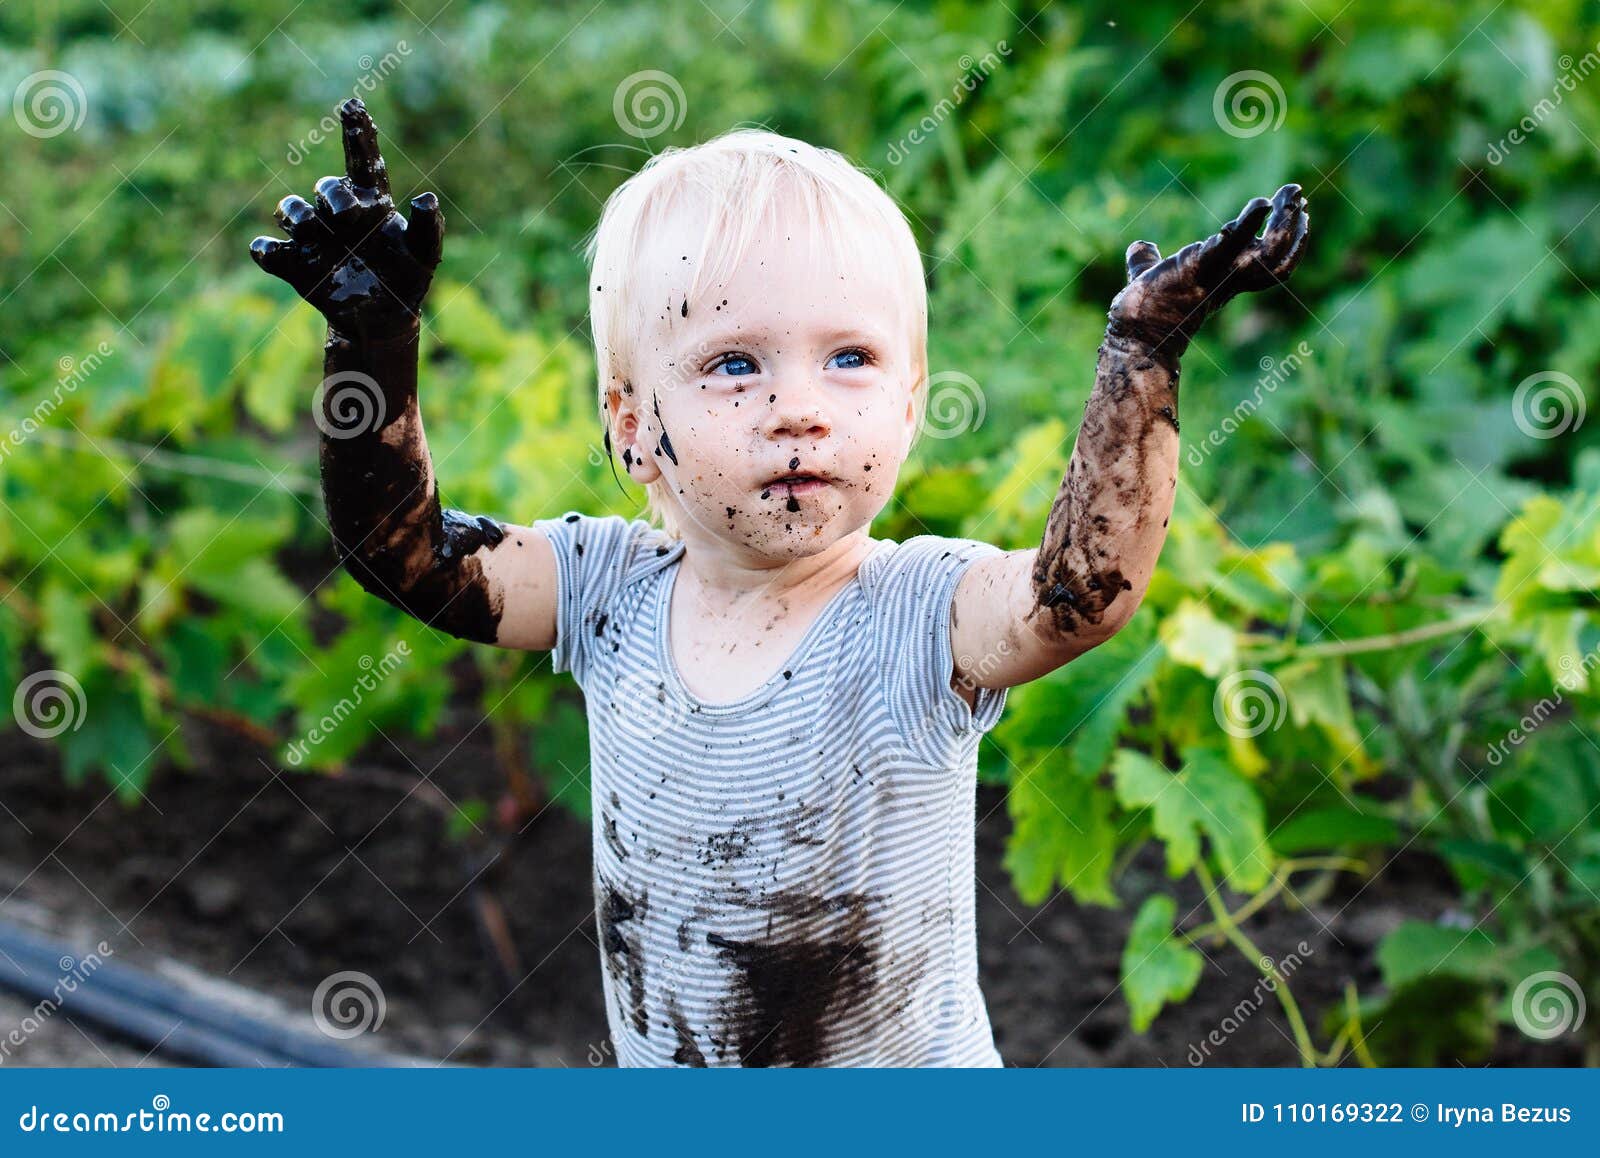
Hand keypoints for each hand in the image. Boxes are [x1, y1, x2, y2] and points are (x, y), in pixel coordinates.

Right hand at [250, 98, 443, 338]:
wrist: (384, 316)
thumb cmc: (407, 275)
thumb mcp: (425, 253)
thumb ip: (428, 227)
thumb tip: (426, 198)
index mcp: (370, 201)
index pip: (363, 161)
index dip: (358, 133)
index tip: (352, 105)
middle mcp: (338, 213)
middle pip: (325, 188)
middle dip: (332, 196)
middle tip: (349, 217)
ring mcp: (313, 237)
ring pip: (291, 211)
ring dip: (297, 217)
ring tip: (311, 232)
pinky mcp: (294, 265)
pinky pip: (267, 251)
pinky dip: (265, 250)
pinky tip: (269, 252)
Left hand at [1107, 183, 1308, 359]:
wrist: (1133, 336)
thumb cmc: (1142, 311)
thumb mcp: (1151, 277)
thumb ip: (1148, 260)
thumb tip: (1139, 247)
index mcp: (1226, 281)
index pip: (1271, 264)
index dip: (1289, 242)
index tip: (1298, 214)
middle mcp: (1229, 280)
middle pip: (1279, 256)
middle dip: (1295, 227)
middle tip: (1300, 197)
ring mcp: (1217, 274)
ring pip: (1271, 251)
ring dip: (1285, 220)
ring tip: (1292, 193)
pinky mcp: (1199, 266)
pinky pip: (1232, 243)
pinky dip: (1249, 222)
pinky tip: (1262, 203)